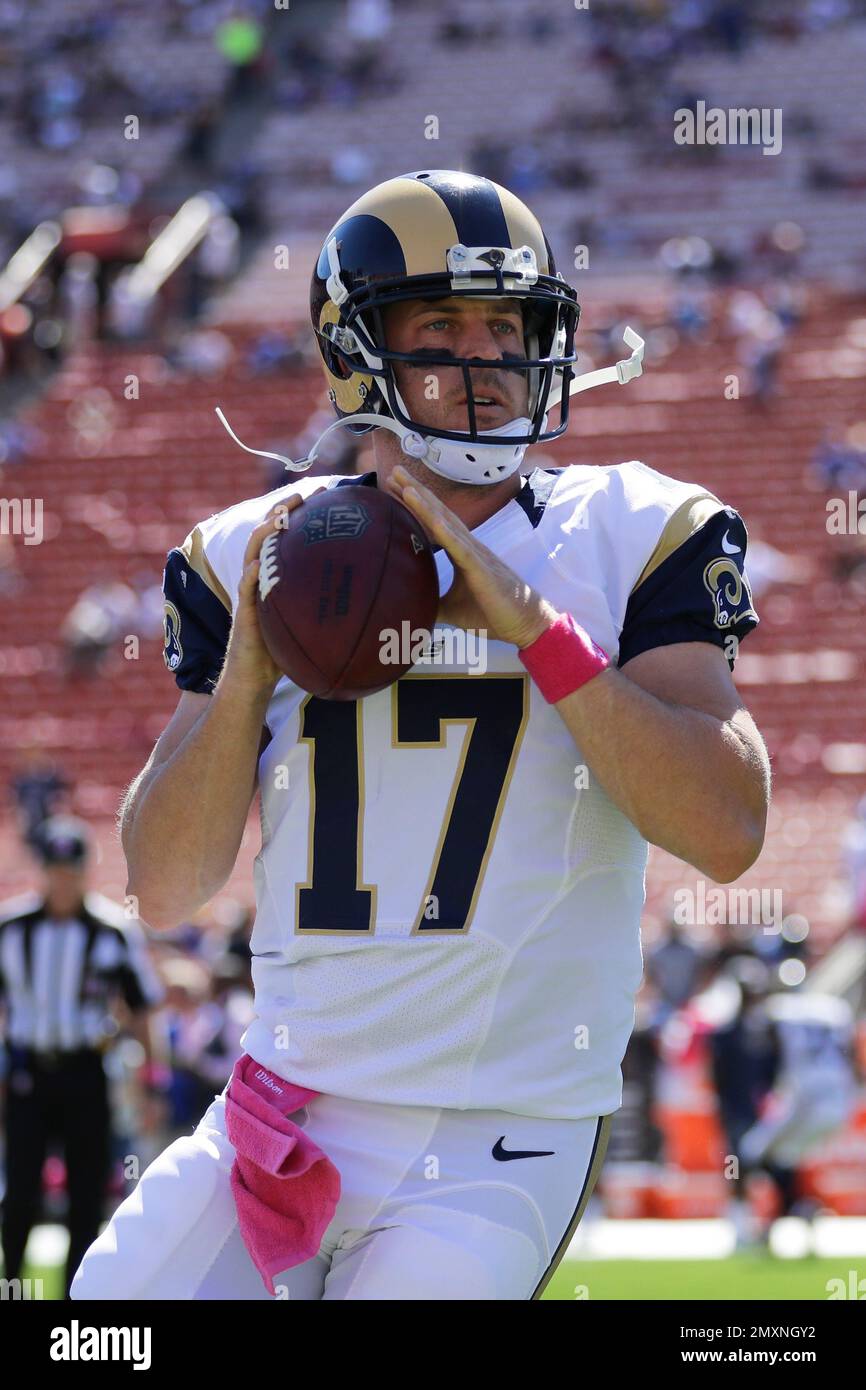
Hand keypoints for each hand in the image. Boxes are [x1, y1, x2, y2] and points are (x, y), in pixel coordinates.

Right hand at [221, 489, 323, 698]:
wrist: (257, 679)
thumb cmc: (288, 653)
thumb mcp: (315, 625)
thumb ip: (335, 610)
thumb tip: (380, 604)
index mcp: (279, 577)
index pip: (291, 537)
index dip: (305, 515)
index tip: (328, 495)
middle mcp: (262, 577)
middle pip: (271, 533)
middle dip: (285, 509)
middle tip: (307, 492)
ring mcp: (250, 593)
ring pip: (253, 552)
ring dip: (265, 531)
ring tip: (280, 516)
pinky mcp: (242, 613)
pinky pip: (244, 591)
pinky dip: (249, 577)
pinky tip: (257, 566)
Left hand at [388, 466, 558, 647]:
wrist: (524, 624)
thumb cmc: (492, 613)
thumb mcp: (453, 610)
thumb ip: (432, 604)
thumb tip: (410, 610)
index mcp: (460, 552)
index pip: (434, 522)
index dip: (415, 504)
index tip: (394, 487)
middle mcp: (468, 547)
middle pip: (439, 513)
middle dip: (417, 492)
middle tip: (395, 472)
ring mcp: (476, 555)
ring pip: (448, 525)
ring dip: (427, 506)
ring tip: (407, 488)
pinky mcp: (483, 570)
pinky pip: (462, 549)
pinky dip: (447, 533)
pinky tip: (433, 519)